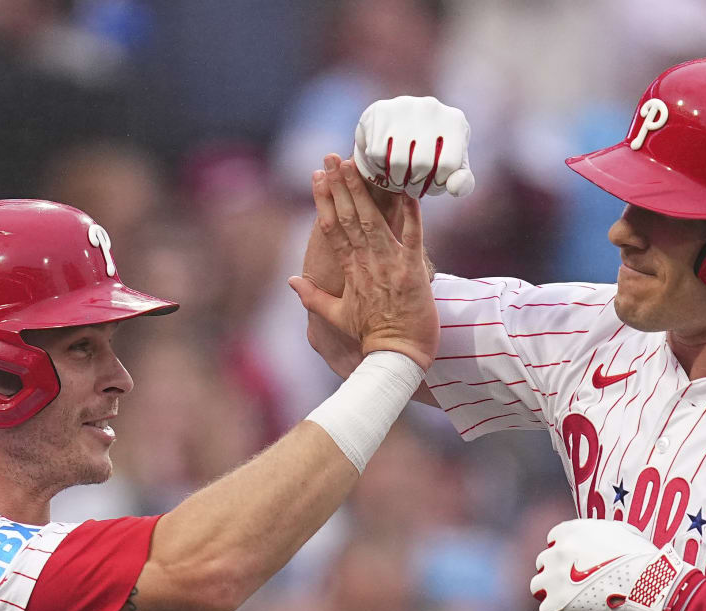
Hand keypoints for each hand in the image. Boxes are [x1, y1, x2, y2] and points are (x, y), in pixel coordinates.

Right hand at [289, 154, 437, 370]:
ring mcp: (390, 264)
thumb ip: (312, 297)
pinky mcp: (414, 269)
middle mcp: (367, 262)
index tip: (317, 177)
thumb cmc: (370, 337)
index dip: (323, 201)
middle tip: (332, 157)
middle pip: (349, 217)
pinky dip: (410, 213)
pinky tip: (406, 189)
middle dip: (340, 185)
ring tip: (355, 164)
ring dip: (364, 190)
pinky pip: (413, 235)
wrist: (397, 357)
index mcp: (348, 270)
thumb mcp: (336, 317)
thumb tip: (290, 281)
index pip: (331, 229)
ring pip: (373, 220)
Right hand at [354, 95, 474, 198]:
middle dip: (416, 184)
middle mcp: (432, 108)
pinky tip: (385, 162)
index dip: (438, 184)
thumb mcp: (452, 165)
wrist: (396, 125)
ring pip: (398, 161)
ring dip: (397, 179)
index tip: (431, 185)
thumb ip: (462, 181)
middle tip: (412, 186)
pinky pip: (377, 154)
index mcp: (455, 121)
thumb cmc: (431, 151)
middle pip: (422, 164)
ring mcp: (405, 106)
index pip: (449, 165)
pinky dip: (379, 166)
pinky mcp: (381, 111)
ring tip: (399, 178)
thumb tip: (455, 189)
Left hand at [531, 519, 692, 610]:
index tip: (578, 564)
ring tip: (571, 601)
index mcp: (570, 531)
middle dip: (557, 573)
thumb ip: (601, 534)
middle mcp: (557, 552)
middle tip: (576, 585)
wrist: (647, 582)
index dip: (565, 553)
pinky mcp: (557, 603)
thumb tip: (603, 540)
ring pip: (537, 587)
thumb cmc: (641, 558)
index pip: (554, 540)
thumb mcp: (621, 532)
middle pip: (544, 563)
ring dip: (551, 593)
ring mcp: (554, 578)